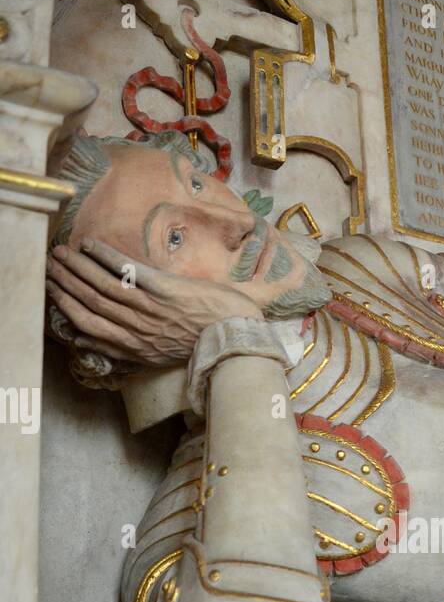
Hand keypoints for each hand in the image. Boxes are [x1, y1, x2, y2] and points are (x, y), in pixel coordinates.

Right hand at [46, 238, 261, 366]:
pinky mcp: (166, 290)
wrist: (237, 335)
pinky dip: (106, 258)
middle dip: (66, 284)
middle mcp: (139, 329)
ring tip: (62, 253)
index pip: (91, 327)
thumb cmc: (204, 343)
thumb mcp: (160, 356)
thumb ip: (125, 350)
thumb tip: (86, 344)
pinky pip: (128, 272)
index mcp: (138, 347)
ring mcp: (152, 309)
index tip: (52, 293)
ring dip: (79, 268)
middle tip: (48, 266)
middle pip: (92, 304)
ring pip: (104, 287)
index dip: (67, 309)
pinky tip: (90, 245)